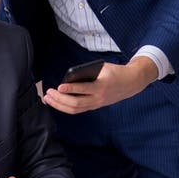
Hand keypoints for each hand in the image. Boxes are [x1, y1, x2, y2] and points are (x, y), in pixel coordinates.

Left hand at [43, 57, 157, 113]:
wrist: (130, 83)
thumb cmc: (114, 72)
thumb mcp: (103, 68)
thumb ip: (88, 72)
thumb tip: (70, 77)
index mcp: (101, 86)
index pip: (83, 89)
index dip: (70, 88)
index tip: (59, 86)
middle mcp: (98, 98)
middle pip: (76, 103)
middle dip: (60, 99)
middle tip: (49, 93)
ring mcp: (96, 104)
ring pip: (76, 109)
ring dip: (60, 105)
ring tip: (48, 98)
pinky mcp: (94, 106)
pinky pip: (78, 109)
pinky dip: (66, 107)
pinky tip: (56, 102)